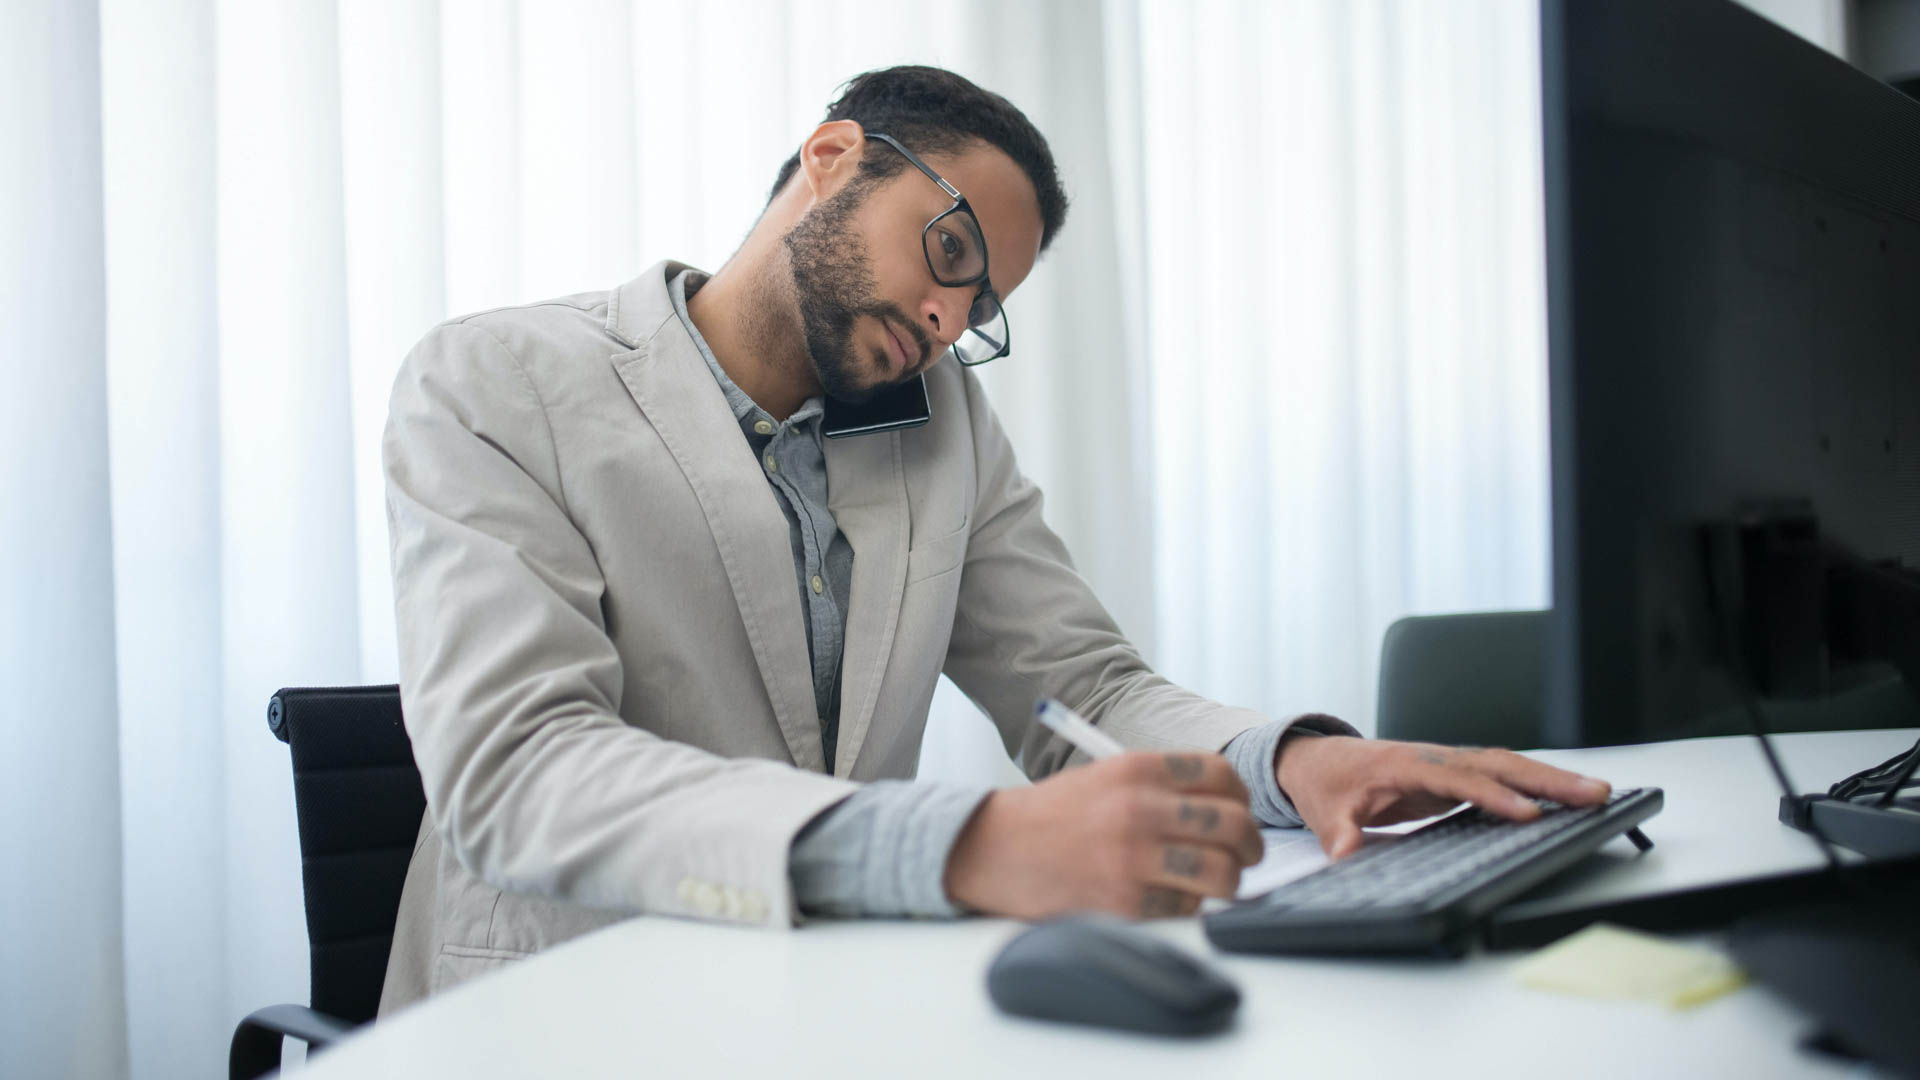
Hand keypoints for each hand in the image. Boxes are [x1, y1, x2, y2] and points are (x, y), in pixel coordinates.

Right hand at [943, 752, 1264, 919]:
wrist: (993, 850)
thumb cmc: (1054, 816)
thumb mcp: (1104, 777)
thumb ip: (1162, 786)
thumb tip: (1229, 809)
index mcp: (1135, 769)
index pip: (1222, 776)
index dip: (1243, 798)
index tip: (1240, 812)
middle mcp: (1137, 809)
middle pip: (1233, 825)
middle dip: (1251, 846)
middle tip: (1246, 855)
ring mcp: (1131, 858)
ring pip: (1222, 873)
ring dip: (1228, 882)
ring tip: (1217, 882)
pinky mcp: (1124, 903)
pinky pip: (1187, 909)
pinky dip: (1187, 907)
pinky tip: (1169, 897)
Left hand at [1275, 736, 1611, 858]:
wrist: (1318, 759)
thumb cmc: (1326, 784)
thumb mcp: (1325, 813)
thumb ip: (1338, 834)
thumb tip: (1344, 854)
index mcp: (1405, 765)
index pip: (1458, 779)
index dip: (1494, 796)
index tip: (1528, 813)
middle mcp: (1434, 757)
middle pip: (1498, 763)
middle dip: (1547, 779)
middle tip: (1594, 793)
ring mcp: (1448, 763)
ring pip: (1508, 765)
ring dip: (1553, 778)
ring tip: (1599, 793)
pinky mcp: (1456, 774)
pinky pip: (1502, 775)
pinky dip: (1537, 783)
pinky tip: (1568, 798)